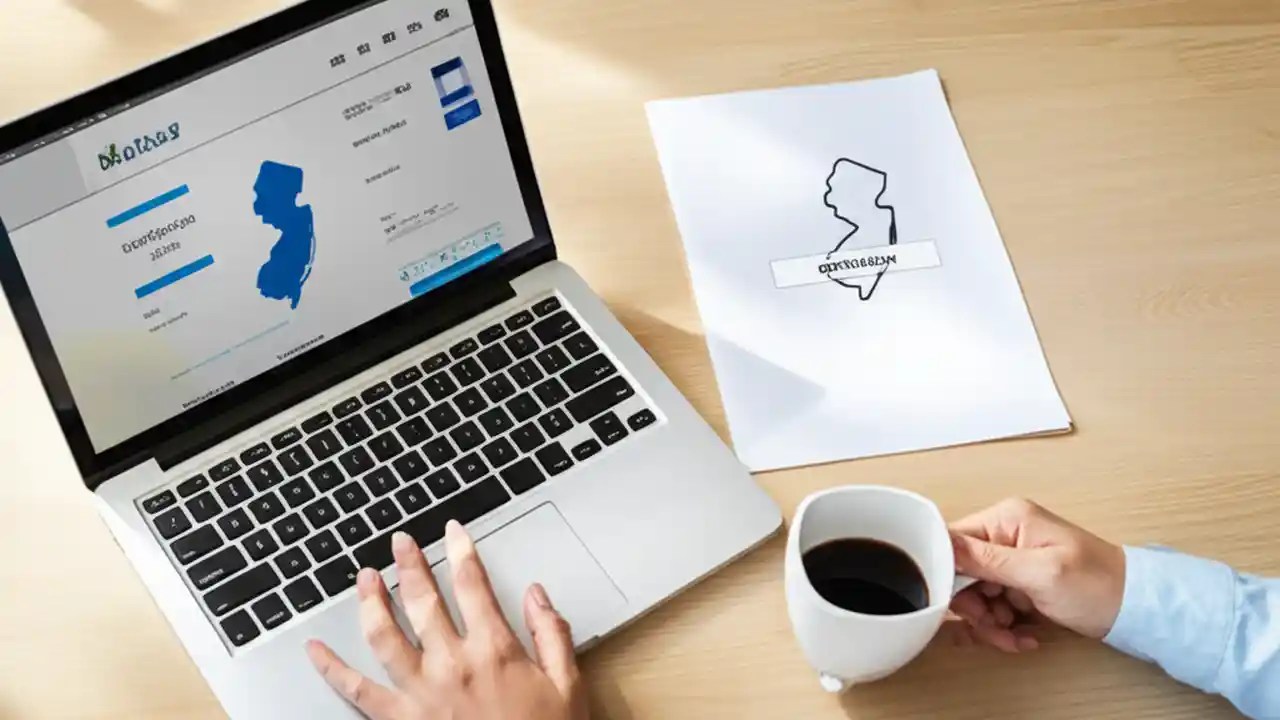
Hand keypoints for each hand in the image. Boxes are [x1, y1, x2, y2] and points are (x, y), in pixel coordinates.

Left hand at [306, 521, 587, 719]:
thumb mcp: (567, 686)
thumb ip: (552, 634)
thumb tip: (537, 594)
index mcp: (494, 651)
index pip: (473, 585)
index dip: (461, 552)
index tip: (452, 532)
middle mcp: (452, 664)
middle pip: (423, 601)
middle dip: (410, 564)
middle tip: (401, 542)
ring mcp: (420, 693)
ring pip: (384, 634)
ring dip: (371, 601)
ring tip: (366, 577)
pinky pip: (356, 691)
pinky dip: (331, 668)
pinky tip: (315, 649)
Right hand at [948, 498, 1125, 652]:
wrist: (1135, 608)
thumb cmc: (1096, 585)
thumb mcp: (1039, 573)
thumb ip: (987, 559)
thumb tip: (941, 545)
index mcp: (1006, 520)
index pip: (952, 541)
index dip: (949, 575)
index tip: (963, 604)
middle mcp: (1004, 534)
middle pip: (961, 572)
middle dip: (974, 606)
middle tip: (994, 625)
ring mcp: (1012, 559)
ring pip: (976, 593)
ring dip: (990, 622)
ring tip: (1014, 635)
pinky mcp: (1020, 582)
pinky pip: (994, 604)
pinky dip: (1004, 625)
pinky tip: (1023, 635)